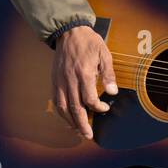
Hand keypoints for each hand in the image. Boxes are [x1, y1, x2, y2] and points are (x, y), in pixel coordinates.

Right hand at [51, 25, 116, 140]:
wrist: (69, 31)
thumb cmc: (89, 43)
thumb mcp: (104, 54)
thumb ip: (109, 74)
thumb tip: (113, 92)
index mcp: (83, 73)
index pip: (89, 99)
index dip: (98, 108)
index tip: (105, 108)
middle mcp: (70, 80)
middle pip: (75, 107)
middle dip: (82, 124)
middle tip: (88, 135)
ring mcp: (60, 81)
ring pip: (63, 107)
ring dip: (71, 121)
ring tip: (79, 130)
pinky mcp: (55, 80)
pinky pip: (56, 100)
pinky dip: (61, 112)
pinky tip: (68, 119)